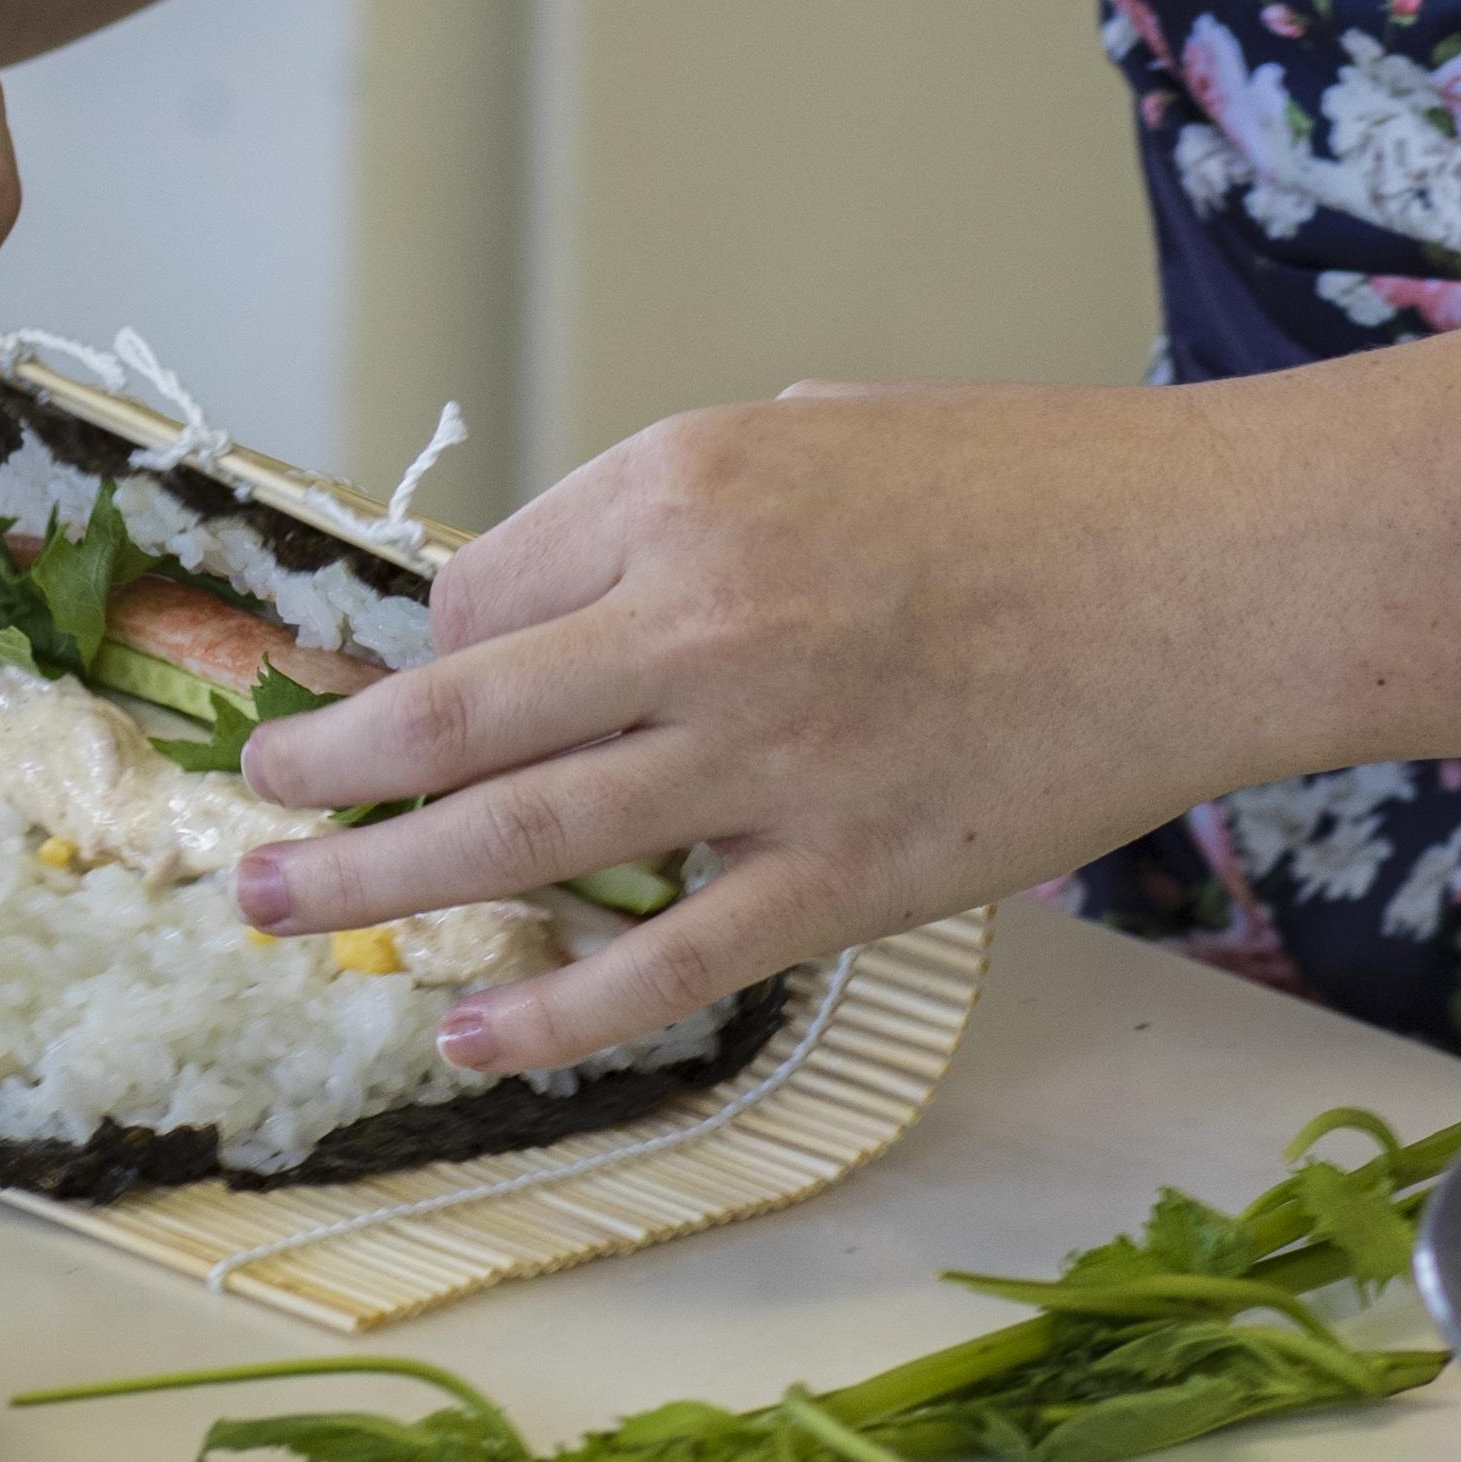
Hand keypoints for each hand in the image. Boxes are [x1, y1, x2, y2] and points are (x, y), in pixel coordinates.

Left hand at [225, 377, 1256, 1069]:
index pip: (485, 593)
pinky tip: (466, 1028)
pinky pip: (658, 962)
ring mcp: (763, 760)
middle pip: (451, 716)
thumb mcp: (821, 434)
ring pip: (515, 839)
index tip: (413, 695)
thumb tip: (570, 601)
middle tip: (250, 808)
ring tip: (274, 912)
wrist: (1210, 575)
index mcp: (685, 485)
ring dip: (373, 884)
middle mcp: (696, 618)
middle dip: (324, 771)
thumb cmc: (1034, 486)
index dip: (434, 654)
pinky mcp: (841, 877)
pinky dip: (547, 1006)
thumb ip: (687, 515)